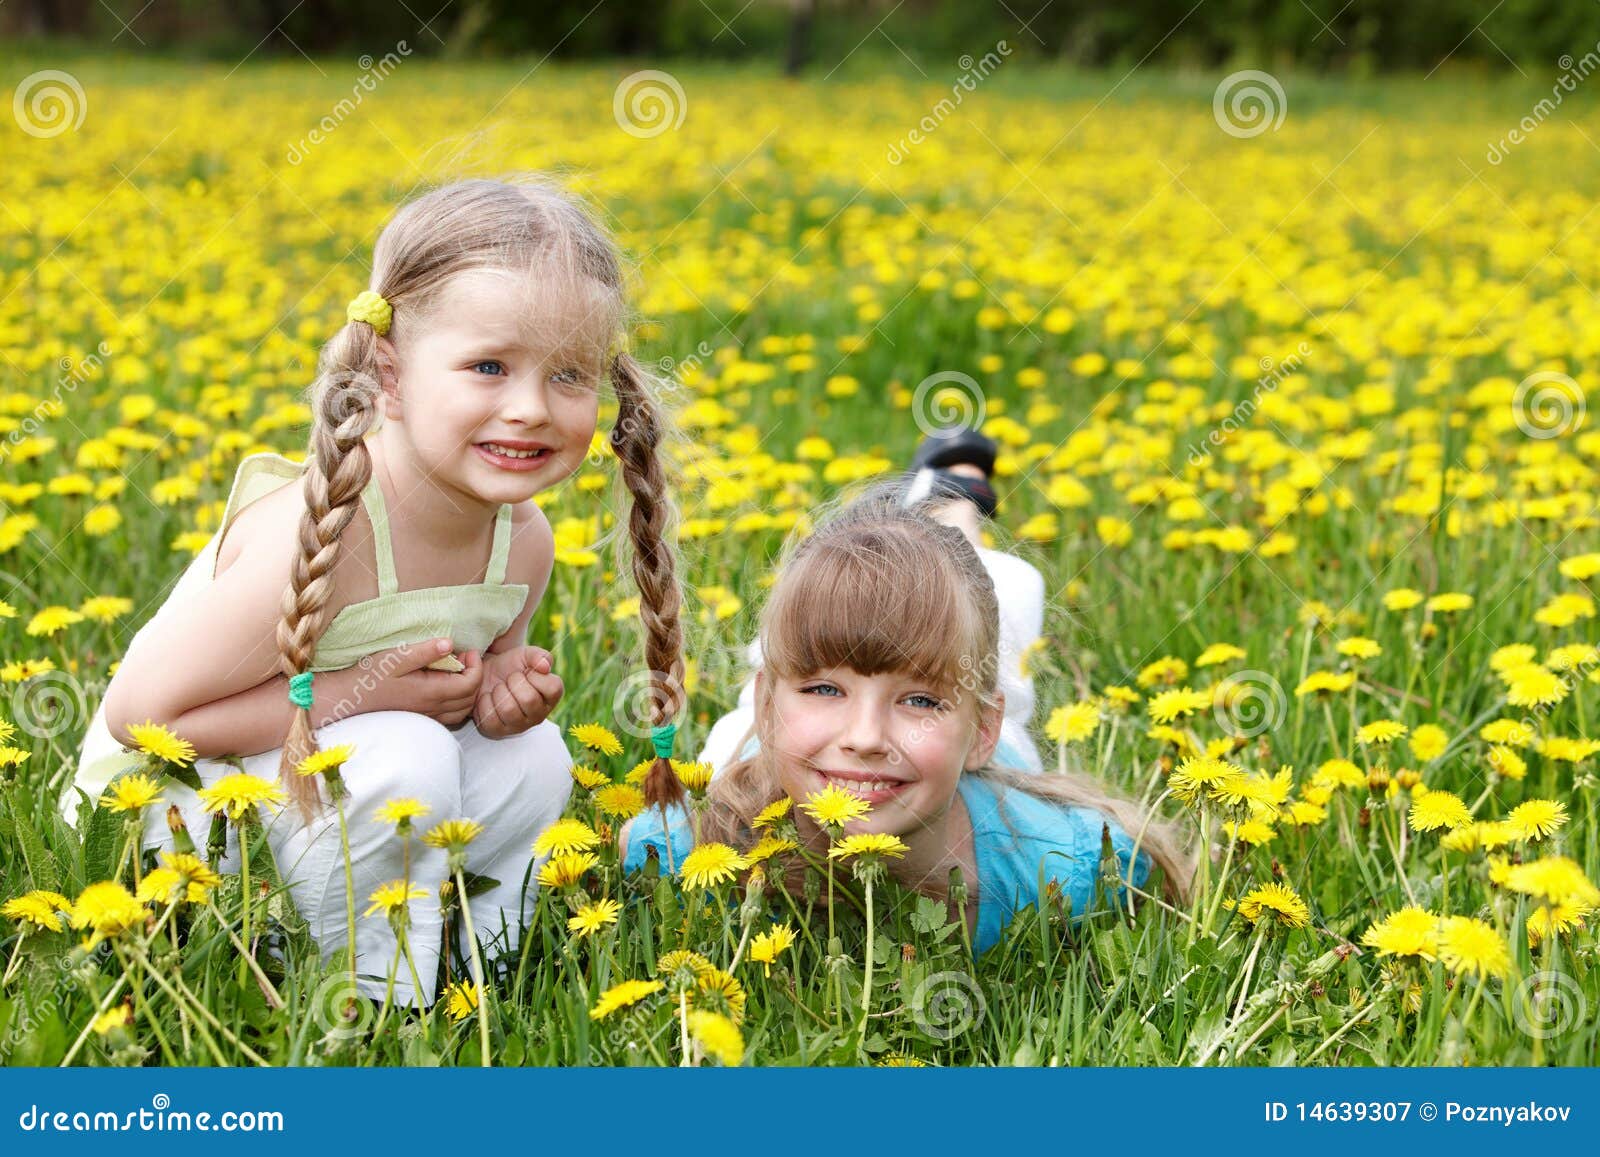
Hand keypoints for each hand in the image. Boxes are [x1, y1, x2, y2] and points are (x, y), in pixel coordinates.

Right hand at [358, 637, 484, 725]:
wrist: (351, 698)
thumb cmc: (372, 675)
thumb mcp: (397, 657)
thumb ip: (425, 651)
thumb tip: (450, 643)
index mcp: (431, 692)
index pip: (471, 684)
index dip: (476, 666)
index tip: (468, 651)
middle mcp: (433, 708)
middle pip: (471, 698)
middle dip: (475, 676)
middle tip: (464, 658)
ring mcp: (429, 716)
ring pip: (463, 710)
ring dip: (468, 690)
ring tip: (457, 671)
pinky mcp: (422, 719)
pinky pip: (451, 716)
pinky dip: (458, 702)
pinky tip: (445, 685)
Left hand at [473, 645, 563, 737]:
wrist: (484, 674)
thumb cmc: (509, 666)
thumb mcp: (525, 655)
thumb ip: (538, 656)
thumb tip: (545, 666)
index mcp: (551, 697)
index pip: (553, 689)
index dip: (535, 676)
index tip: (526, 672)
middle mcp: (538, 716)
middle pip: (529, 700)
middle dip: (514, 682)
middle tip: (509, 679)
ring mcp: (518, 726)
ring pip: (509, 709)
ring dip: (499, 692)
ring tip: (499, 688)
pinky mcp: (497, 731)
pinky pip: (491, 717)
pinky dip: (485, 702)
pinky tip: (488, 697)